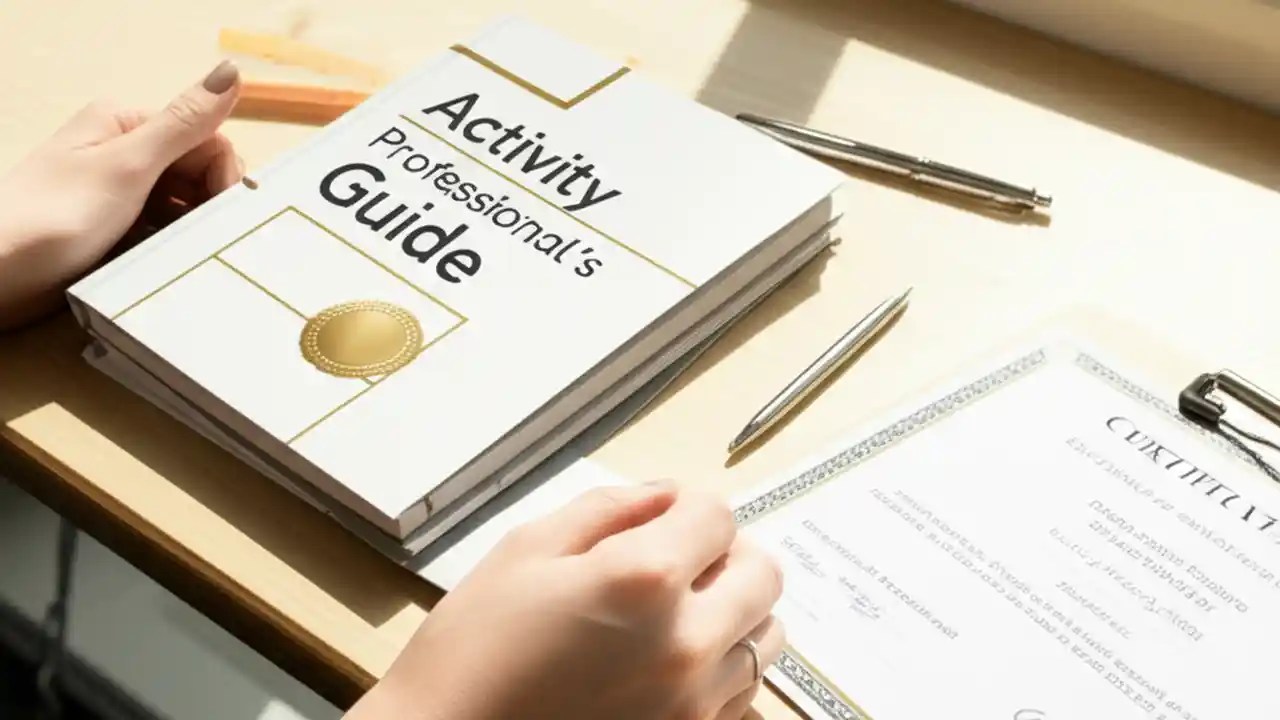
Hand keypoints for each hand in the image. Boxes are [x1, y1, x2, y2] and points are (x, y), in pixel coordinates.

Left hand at [0, 60, 243, 329]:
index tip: (229, 215)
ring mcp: (118, 192)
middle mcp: (123, 151)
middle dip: (211, 204)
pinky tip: (175, 263)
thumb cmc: (57, 216)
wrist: (1, 275)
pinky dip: (175, 244)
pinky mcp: (114, 229)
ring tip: (194, 255)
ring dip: (195, 227)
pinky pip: (162, 231)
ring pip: (183, 205)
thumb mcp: (129, 166)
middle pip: (196, 173)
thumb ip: (183, 124)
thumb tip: (230, 71)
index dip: (225, 174)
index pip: (204, 138)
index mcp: (125, 124)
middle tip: (214, 240)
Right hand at [348, 482, 784, 719]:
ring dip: (734, 611)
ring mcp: (694, 704)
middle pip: (764, 574)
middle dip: (728, 553)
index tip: (663, 514)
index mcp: (644, 581)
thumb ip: (608, 509)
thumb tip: (666, 496)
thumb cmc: (473, 649)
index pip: (718, 514)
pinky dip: (723, 666)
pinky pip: (744, 694)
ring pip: (764, 637)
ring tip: (677, 614)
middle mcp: (686, 644)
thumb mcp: (527, 551)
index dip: (689, 504)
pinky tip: (670, 662)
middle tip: (680, 558)